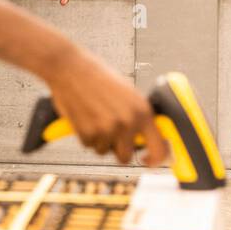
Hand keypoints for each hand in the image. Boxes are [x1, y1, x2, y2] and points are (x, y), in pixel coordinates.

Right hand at [44, 47, 167, 165]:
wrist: (71, 69)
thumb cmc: (98, 78)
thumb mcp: (128, 94)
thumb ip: (138, 116)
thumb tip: (146, 138)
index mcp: (143, 111)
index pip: (159, 149)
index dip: (155, 160)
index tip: (147, 160)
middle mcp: (129, 122)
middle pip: (126, 157)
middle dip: (117, 150)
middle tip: (110, 136)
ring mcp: (108, 129)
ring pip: (104, 151)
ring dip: (99, 140)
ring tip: (94, 116)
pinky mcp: (89, 133)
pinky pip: (88, 145)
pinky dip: (85, 135)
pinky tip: (84, 116)